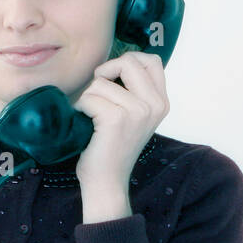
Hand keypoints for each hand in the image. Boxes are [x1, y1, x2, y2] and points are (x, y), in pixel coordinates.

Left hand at [73, 51, 169, 195]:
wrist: (107, 181)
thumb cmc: (113, 146)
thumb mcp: (134, 115)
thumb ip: (134, 90)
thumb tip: (114, 62)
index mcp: (162, 102)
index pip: (151, 60)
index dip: (128, 60)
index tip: (113, 78)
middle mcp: (155, 105)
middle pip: (129, 62)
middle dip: (105, 72)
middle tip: (97, 92)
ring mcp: (138, 111)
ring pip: (102, 81)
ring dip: (88, 96)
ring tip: (92, 117)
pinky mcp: (117, 118)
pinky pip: (89, 97)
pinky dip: (80, 108)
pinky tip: (85, 124)